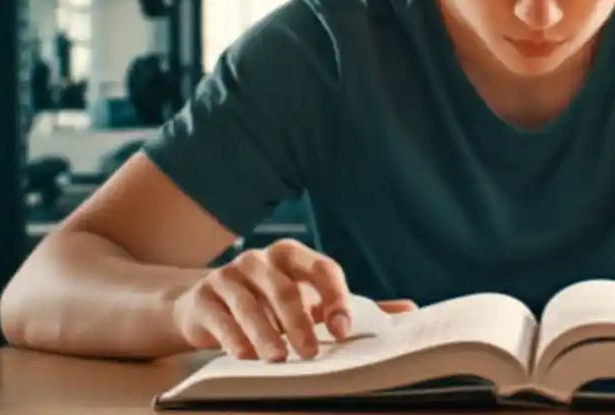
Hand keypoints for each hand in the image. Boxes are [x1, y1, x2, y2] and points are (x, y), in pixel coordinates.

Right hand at [171, 239, 416, 361]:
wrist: (206, 306)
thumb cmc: (272, 305)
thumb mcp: (311, 301)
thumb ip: (354, 306)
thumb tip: (410, 312)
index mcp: (293, 255)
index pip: (321, 269)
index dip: (335, 297)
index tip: (343, 329)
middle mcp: (260, 260)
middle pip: (285, 290)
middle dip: (300, 323)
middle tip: (310, 354)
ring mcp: (229, 276)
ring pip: (250, 305)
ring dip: (266, 334)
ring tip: (278, 359)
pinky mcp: (203, 298)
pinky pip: (221, 318)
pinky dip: (234, 338)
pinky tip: (245, 357)